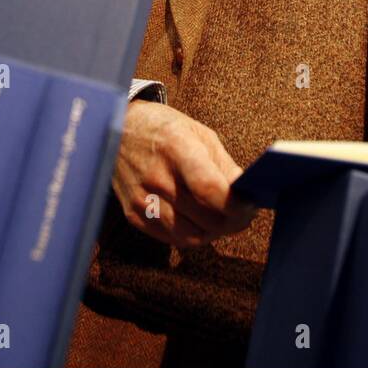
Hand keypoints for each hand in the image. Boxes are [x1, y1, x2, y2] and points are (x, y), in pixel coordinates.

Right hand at [112, 101, 257, 247]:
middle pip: (206, 219)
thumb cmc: (164, 128)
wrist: (117, 128)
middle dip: (233, 221)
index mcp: (176, 148)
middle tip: (243, 214)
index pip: (209, 189)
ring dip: (214, 232)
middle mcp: (156, 177)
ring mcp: (142, 199)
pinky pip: (173, 238)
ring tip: (222, 217)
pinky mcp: (134, 215)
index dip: (236, 205)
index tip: (250, 205)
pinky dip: (192, 234)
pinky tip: (199, 219)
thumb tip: (247, 194)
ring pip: (192, 236)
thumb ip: (225, 166)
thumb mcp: (200, 134)